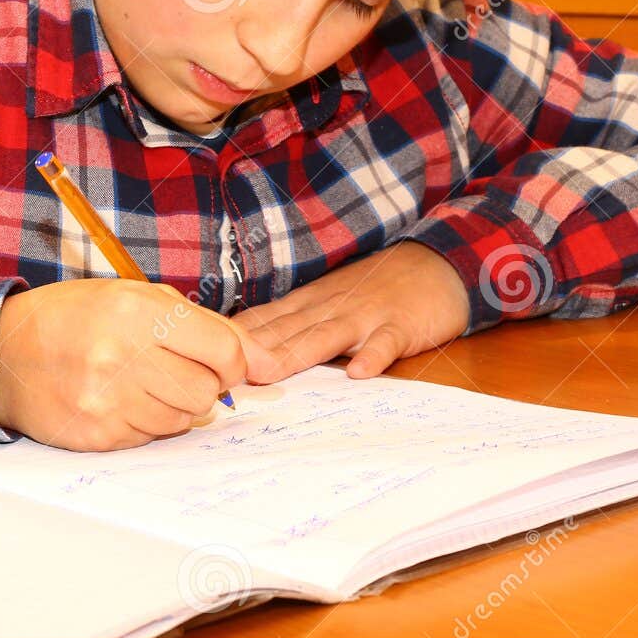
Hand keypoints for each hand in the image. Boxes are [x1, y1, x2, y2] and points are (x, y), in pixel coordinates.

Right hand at [0, 279, 250, 450]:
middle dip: (200, 384)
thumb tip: (270, 363)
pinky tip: (115, 399)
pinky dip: (142, 422)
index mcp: (136, 311)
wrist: (5, 352)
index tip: (220, 360)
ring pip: (182, 419)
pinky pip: (149, 438)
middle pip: (206, 392)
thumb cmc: (77, 318)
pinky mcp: (96, 435)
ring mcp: (106, 401)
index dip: (232, 360)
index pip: (224, 349)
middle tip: (170, 369)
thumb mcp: (136, 298)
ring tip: (137, 381)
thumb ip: (206, 326)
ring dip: (171, 404)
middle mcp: (122, 356)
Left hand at [231, 242, 469, 382]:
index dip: (234, 339)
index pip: (265, 321)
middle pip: (286, 331)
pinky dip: (373, 355)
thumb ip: (293, 323)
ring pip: (326, 336)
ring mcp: (364, 315)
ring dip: (296, 353)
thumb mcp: (329, 298)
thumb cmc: (375, 289)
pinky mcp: (400, 325)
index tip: (201, 356)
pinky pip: (385, 342)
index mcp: (309, 303)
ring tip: (269, 373)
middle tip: (219, 371)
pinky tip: (359, 372)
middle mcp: (330, 307)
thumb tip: (245, 349)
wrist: (436, 264)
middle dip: (252, 351)